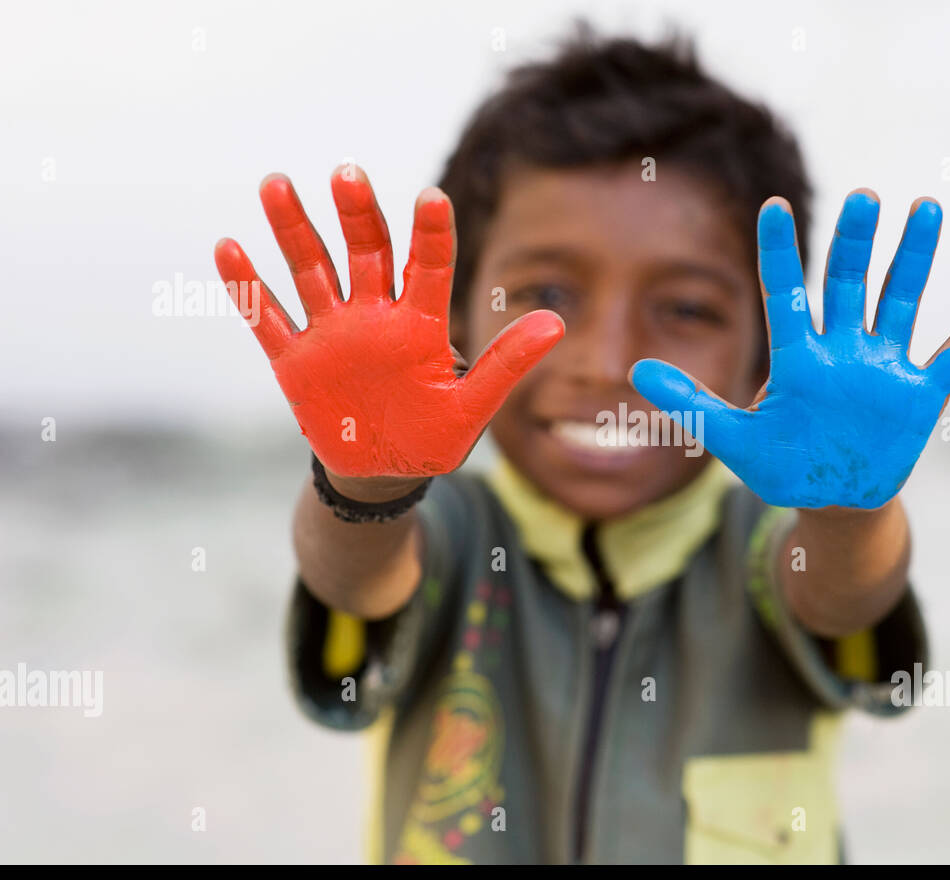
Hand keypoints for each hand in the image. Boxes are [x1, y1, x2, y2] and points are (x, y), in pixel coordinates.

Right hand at [214, 165, 563, 477]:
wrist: (382, 472)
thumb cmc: (433, 437)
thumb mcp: (472, 407)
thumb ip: (506, 365)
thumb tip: (556, 322)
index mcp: (420, 325)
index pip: (428, 268)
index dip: (430, 235)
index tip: (433, 198)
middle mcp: (374, 317)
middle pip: (365, 254)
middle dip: (356, 214)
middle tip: (348, 173)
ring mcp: (332, 334)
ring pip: (311, 271)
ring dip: (294, 230)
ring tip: (277, 184)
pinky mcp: (295, 360)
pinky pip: (269, 319)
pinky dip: (248, 287)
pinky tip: (229, 247)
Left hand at [631, 190, 949, 508]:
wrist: (834, 501)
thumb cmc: (782, 467)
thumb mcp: (734, 441)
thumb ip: (692, 406)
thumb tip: (635, 375)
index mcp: (800, 361)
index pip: (786, 298)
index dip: (778, 255)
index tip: (770, 206)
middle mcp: (844, 353)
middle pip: (848, 287)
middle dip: (855, 243)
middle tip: (864, 197)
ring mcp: (885, 369)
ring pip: (901, 303)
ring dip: (913, 259)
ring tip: (924, 208)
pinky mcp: (919, 394)